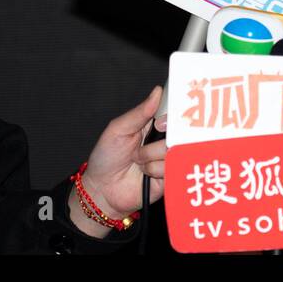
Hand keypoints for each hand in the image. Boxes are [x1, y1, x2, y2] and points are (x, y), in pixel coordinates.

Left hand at [69, 86, 168, 236]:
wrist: (102, 189)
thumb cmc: (106, 158)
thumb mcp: (118, 130)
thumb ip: (139, 112)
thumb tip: (157, 91)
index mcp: (154, 124)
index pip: (174, 112)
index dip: (172, 116)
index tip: (160, 124)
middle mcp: (165, 140)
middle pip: (179, 132)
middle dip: (158, 139)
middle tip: (142, 145)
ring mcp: (169, 158)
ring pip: (173, 150)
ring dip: (150, 157)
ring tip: (138, 163)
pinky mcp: (171, 175)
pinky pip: (171, 167)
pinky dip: (155, 170)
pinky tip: (145, 174)